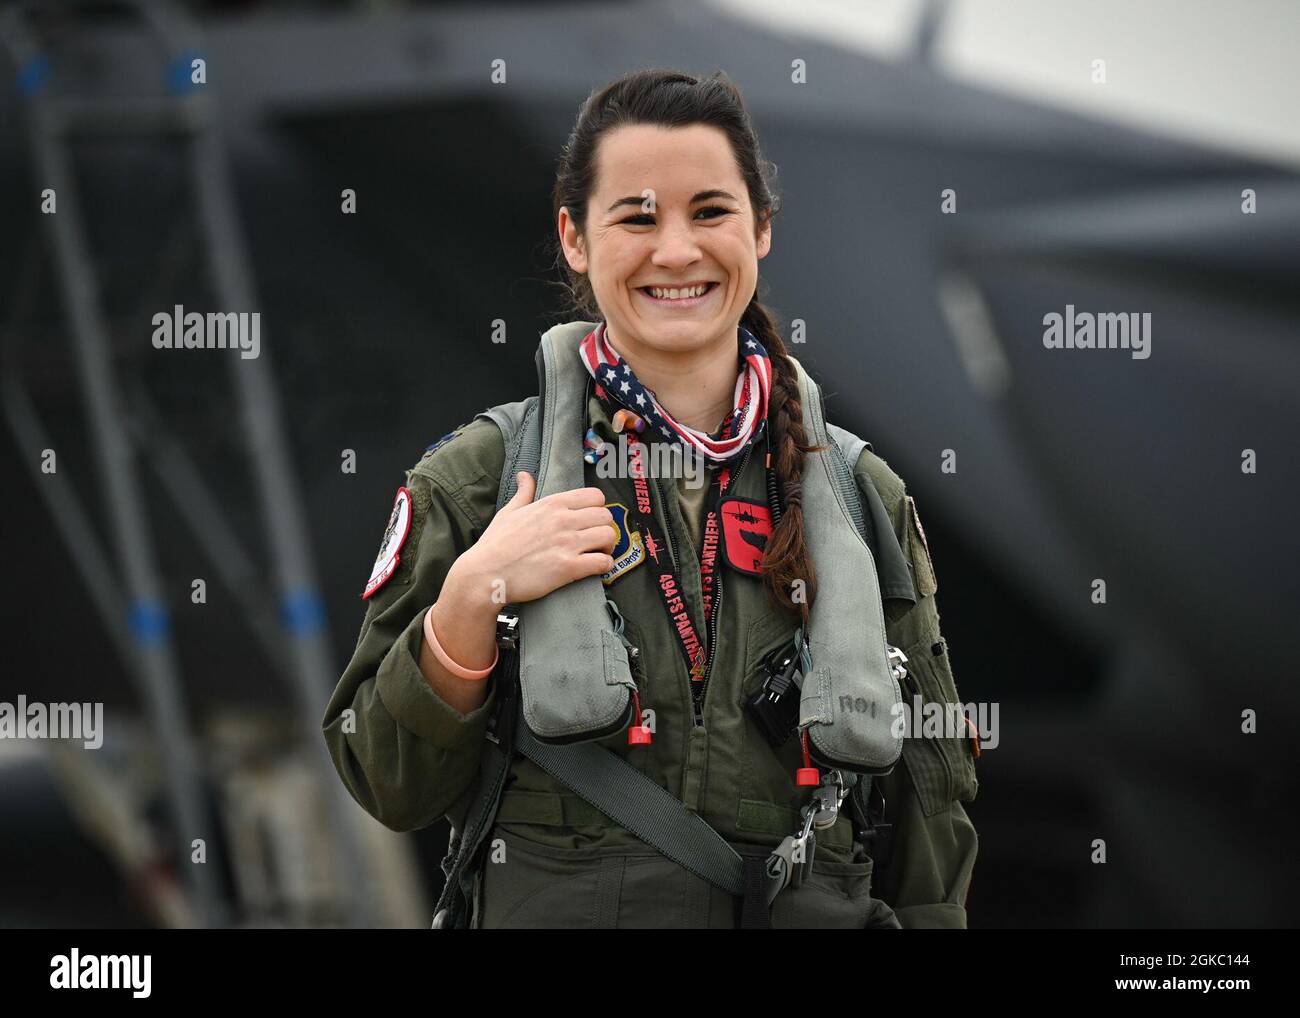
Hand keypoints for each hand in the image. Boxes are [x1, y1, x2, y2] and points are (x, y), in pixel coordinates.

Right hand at [444, 472, 616, 609]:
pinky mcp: (568, 568)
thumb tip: (524, 475)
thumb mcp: (508, 512)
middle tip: (596, 539)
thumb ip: (524, 492)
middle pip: (606, 516)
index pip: (595, 496)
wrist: (485, 574)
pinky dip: (604, 566)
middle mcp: (563, 520)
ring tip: (598, 553)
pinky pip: (603, 562)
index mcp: (552, 504)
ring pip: (608, 536)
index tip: (590, 520)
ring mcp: (567, 544)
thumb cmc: (495, 544)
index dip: (597, 508)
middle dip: (604, 528)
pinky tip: (596, 568)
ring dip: (608, 546)